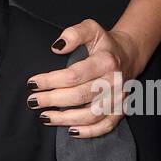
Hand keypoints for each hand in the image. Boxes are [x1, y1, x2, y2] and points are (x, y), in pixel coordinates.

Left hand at [26, 19, 141, 137]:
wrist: (128, 55)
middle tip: (33, 101)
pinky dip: (89, 132)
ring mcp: (118, 98)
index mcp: (105, 61)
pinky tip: (70, 131)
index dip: (51, 80)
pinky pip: (106, 126)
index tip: (32, 83)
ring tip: (44, 117)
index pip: (73, 75)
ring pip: (91, 115)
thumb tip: (56, 47)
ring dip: (65, 119)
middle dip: (52, 100)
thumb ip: (74, 34)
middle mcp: (113, 82)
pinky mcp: (120, 110)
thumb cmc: (104, 43)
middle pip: (80, 96)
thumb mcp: (91, 29)